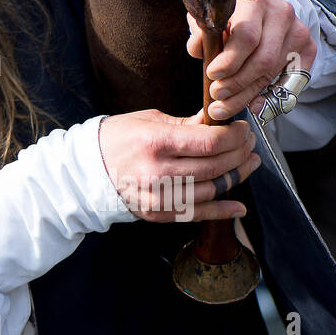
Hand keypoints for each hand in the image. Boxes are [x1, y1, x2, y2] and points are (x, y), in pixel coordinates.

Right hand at [97, 109, 260, 221]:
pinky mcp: (157, 213)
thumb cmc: (118, 138)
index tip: (242, 129)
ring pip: (211, 190)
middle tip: (249, 143)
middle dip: (239, 153)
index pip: (210, 142)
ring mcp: (158, 196)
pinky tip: (239, 206)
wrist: (86, 169)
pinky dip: (221, 211)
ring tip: (248, 164)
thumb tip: (219, 122)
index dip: (234, 136)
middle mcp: (158, 172)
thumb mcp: (149, 121)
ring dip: (236, 177)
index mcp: (156, 142)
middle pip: (215, 166)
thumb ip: (186, 125)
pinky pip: (197, 213)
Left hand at [186, 0, 316, 120]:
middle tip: (216, 95)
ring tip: (225, 105)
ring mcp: (298, 31)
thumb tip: (199, 51)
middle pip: (263, 59)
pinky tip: (253, 104)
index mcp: (254, 1)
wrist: (260, 7)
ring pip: (274, 71)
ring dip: (247, 94)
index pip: (246, 35)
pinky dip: (272, 97)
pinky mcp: (308, 47)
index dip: (229, 60)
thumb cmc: (229, 13)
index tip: (212, 75)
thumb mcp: (211, 16)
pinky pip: (291, 80)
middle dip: (237, 83)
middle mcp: (281, 14)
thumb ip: (202, 32)